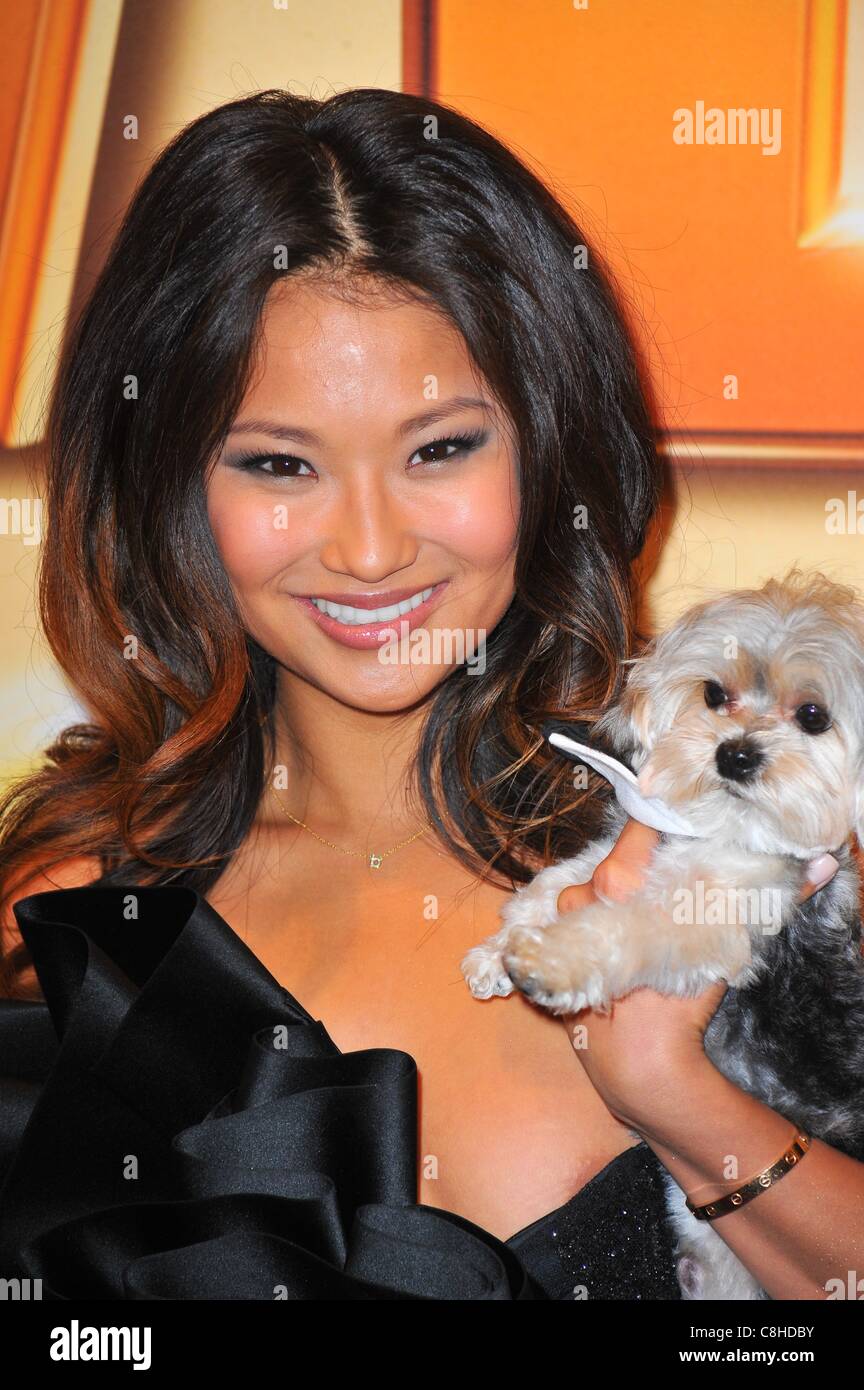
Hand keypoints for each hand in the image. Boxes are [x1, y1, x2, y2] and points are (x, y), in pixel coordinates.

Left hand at [555, 820, 839, 1125]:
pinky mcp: (556, 952)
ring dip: (617, 899)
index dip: (663, 822)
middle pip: (615, 857)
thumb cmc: (683, 1002)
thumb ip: (771, 897)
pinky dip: (596, 927)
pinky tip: (622, 941)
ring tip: (649, 919)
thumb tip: (822, 863)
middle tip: (673, 882)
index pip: (638, 824)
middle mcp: (583, 896)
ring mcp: (564, 925)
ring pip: (589, 889)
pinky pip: (573, 924)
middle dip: (645, 866)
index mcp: (619, 880)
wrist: (642, 1065)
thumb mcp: (728, 942)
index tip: (684, 829)